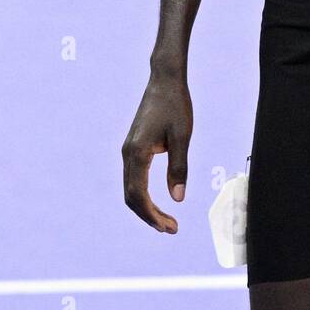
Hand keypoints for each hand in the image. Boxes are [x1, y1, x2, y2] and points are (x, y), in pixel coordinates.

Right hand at [122, 69, 192, 232]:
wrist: (164, 80)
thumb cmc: (175, 105)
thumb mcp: (182, 136)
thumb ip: (179, 168)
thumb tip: (178, 199)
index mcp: (137, 152)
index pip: (138, 194)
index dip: (152, 214)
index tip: (169, 227)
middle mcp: (127, 154)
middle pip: (131, 196)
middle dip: (149, 216)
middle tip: (172, 229)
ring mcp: (128, 150)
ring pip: (131, 188)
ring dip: (146, 207)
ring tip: (167, 221)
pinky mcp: (133, 148)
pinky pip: (134, 178)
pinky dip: (144, 194)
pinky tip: (158, 201)